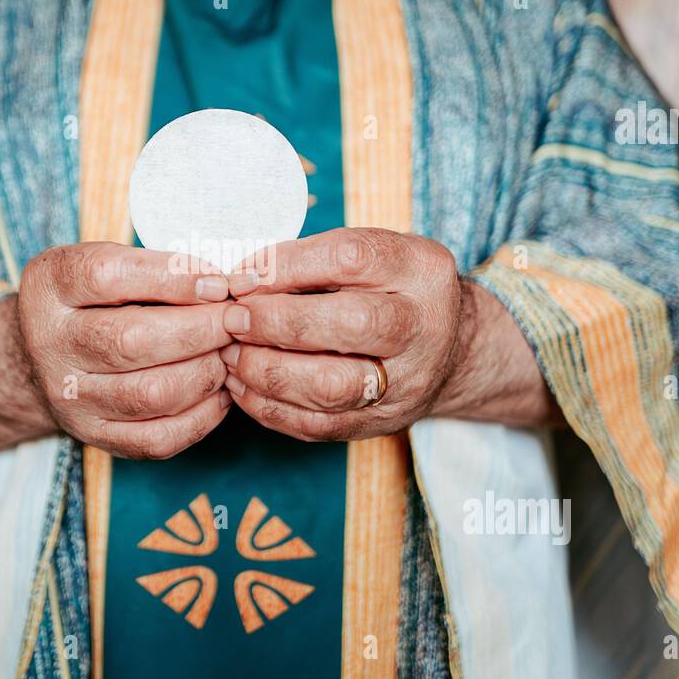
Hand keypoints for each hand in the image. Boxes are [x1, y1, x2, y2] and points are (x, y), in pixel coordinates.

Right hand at [17, 242, 233, 458]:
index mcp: (51, 285)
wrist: (44, 356)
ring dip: (207, 372)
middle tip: (236, 322)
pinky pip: (159, 437)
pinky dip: (202, 416)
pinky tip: (218, 391)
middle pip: (133, 340)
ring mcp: (70, 397)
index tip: (219, 284)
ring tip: (227, 354)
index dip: (174, 278)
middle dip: (202, 330)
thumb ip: (160, 267)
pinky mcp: (94, 435)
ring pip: (153, 393)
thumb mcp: (107, 262)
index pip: (109, 276)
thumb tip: (230, 286)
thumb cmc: (93, 299)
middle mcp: (51, 343)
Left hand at [218, 228, 467, 441]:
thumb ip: (311, 259)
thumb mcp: (369, 254)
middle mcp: (423, 326)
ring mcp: (406, 382)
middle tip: (233, 318)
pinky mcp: (381, 423)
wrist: (447, 347)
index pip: (351, 259)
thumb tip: (240, 278)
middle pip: (352, 324)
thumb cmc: (389, 289)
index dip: (285, 267)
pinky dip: (269, 406)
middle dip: (277, 321)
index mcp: (419, 269)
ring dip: (266, 369)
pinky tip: (242, 384)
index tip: (243, 275)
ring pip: (331, 386)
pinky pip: (317, 424)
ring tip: (230, 353)